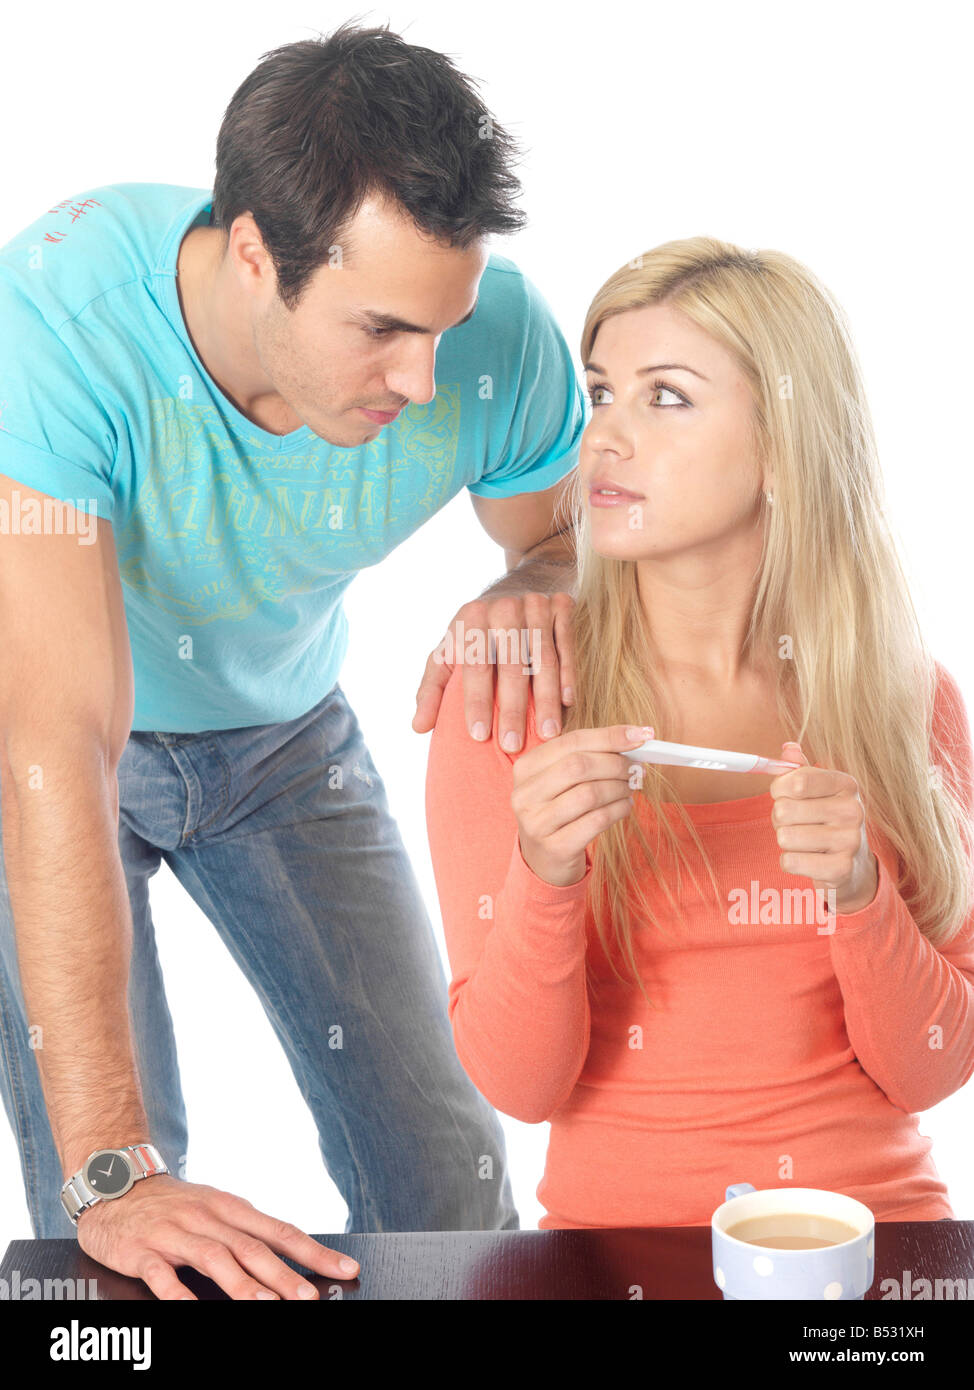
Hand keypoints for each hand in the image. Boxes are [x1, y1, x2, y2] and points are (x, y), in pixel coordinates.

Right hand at [76, 1172, 359, 1299]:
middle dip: (284, 1275)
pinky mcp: (143, 1250)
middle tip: (309, 1297)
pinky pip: (162, 1273)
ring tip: (265, 1305)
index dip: (313, 1252)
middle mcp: (207, 1217)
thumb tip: (290, 1259)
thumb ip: (246, 1233)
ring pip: (214, 1257)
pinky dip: (177, 1293)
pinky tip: (190, 1309)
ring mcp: (175, 1233)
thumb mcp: (213, 1208)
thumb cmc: (171, 1204)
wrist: (115, 1182)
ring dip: (242, 1283)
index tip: (344, 1269)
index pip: (280, 1230)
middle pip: (252, 1247)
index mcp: (230, 1208)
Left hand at [412, 591, 576, 751]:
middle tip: (514, 745)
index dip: (476, 701)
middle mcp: (503, 608)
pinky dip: (569, 674)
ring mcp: (535, 605)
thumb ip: (433, 689)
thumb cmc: (477, 633)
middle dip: (513, 709)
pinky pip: (567, 645)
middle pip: (511, 665)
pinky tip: (569, 703)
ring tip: (548, 733)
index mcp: (470, 619)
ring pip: (543, 658)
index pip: (475, 665)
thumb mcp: (448, 654)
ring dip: (546, 699)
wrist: (517, 586)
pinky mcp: (562, 606)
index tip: (479, 735)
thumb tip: (419, 727)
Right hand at [511, 723, 652, 886]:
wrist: (543, 860)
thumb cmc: (560, 810)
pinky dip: (618, 810)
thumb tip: (634, 737)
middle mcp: (525, 794)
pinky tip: (624, 807)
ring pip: (590, 794)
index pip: (571, 741)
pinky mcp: (555, 847)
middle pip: (579, 765)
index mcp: (525, 767)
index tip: (641, 735)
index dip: (609, 736)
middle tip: (636, 768)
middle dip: (616, 764)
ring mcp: (537, 822)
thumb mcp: (562, 780)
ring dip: (619, 788)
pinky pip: (597, 821)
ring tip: (630, 788)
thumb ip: (589, 755)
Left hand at [770, 742, 878, 913]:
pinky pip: (790, 861)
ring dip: (785, 842)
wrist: (852, 867)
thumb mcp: (817, 792)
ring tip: (804, 842)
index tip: (782, 795)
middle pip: (784, 810)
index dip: (778, 789)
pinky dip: (790, 862)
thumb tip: (788, 748)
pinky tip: (808, 860)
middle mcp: (853, 810)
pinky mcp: (841, 869)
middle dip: (779, 819)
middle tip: (796, 824)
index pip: (796, 780)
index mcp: (846, 784)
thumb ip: (799, 769)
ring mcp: (850, 841)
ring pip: (785, 837)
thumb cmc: (825, 821)